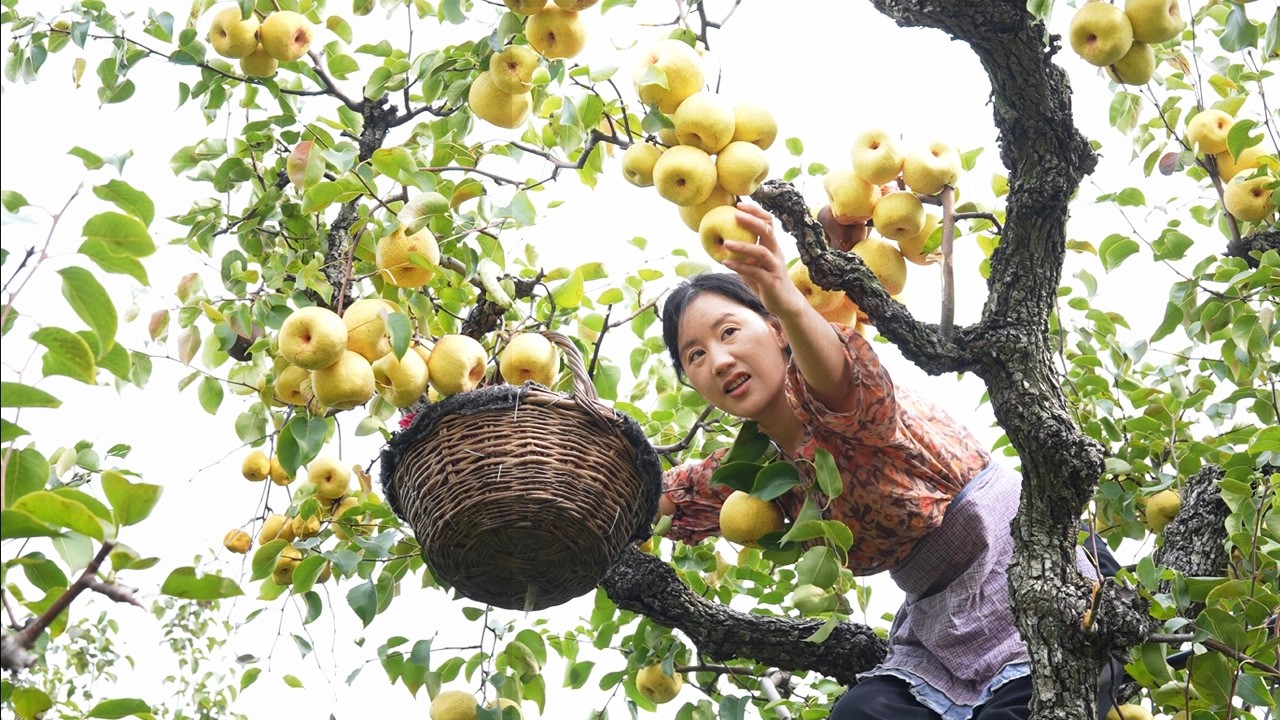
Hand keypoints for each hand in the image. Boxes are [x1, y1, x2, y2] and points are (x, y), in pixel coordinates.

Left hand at [721, 202, 802, 316]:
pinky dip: (740, 267)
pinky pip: (755, 272)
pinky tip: (726, 263)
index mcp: (772, 246)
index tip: (739, 205)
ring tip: (726, 243)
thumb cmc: (766, 282)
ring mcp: (775, 267)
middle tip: (735, 215)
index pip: (768, 223)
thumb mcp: (754, 266)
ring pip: (761, 252)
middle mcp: (776, 253)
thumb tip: (721, 244)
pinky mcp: (771, 282)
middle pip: (767, 232)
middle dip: (752, 221)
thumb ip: (743, 256)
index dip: (755, 212)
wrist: (785, 304)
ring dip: (743, 246)